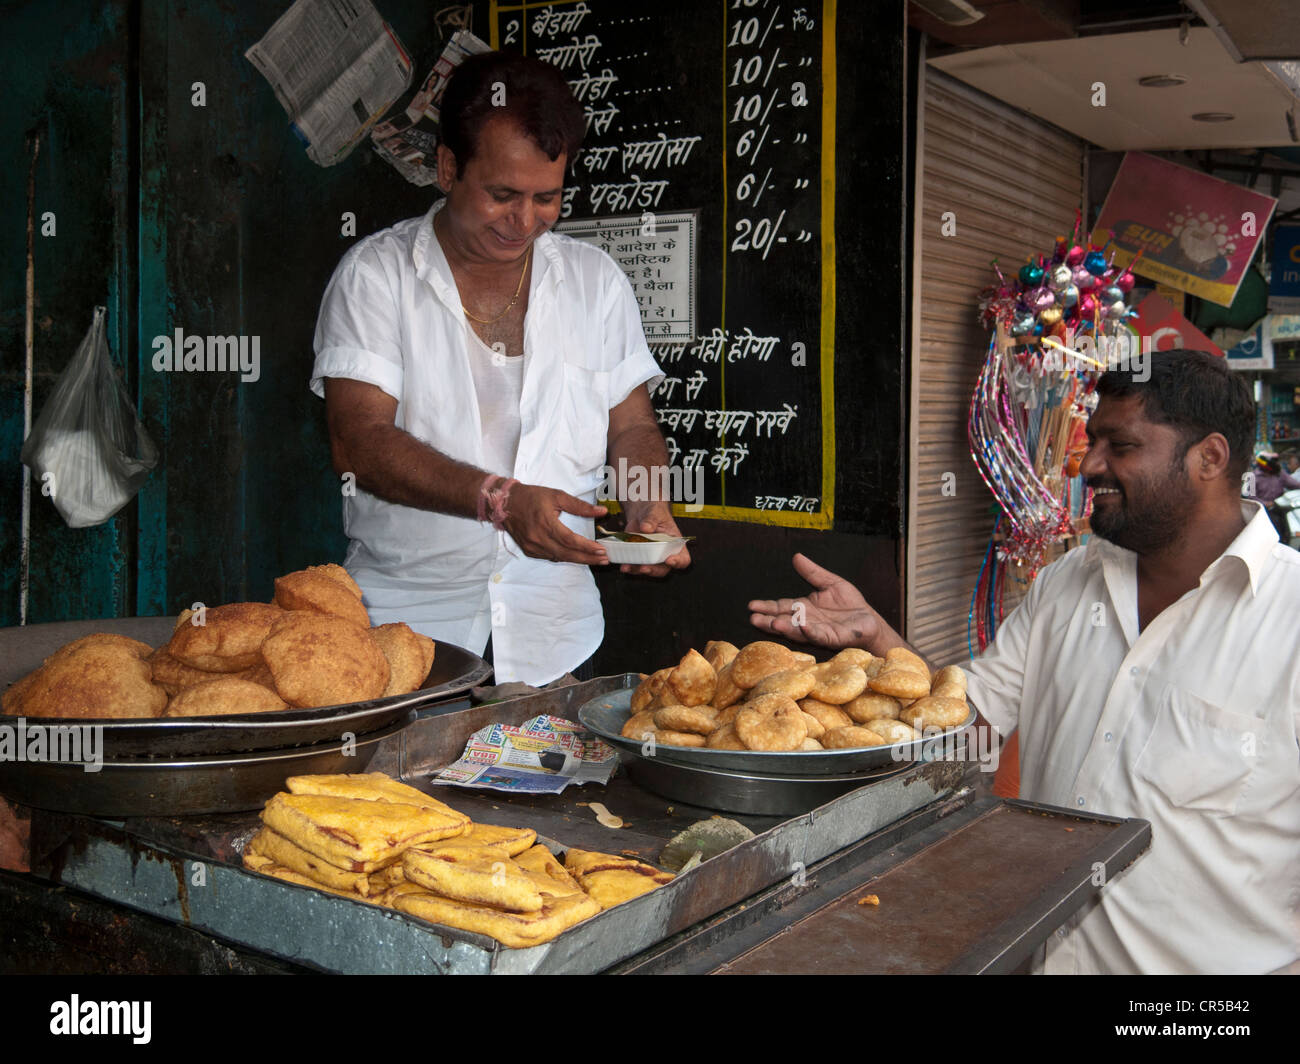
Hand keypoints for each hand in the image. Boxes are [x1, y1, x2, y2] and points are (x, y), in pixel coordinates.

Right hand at [502, 483, 608, 564]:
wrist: (505, 503)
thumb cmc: (531, 496)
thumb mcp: (557, 496)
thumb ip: (580, 506)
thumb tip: (601, 511)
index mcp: (545, 523)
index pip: (570, 540)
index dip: (587, 547)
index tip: (602, 550)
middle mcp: (538, 538)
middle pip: (567, 554)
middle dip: (587, 558)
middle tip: (604, 559)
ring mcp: (532, 547)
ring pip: (559, 557)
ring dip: (578, 559)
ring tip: (594, 558)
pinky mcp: (528, 550)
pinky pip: (550, 557)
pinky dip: (564, 557)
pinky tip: (575, 555)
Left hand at [620, 501, 690, 576]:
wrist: (642, 515)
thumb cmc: (655, 513)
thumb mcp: (655, 512)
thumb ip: (651, 519)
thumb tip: (646, 527)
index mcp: (675, 544)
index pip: (683, 559)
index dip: (678, 562)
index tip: (669, 560)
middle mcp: (665, 554)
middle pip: (663, 569)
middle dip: (654, 570)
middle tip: (644, 567)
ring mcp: (651, 557)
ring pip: (647, 569)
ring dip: (637, 571)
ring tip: (628, 567)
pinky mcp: (639, 557)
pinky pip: (635, 566)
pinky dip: (629, 566)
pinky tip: (623, 565)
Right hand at [747, 552, 883, 649]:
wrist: (869, 620)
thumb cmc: (850, 605)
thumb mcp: (830, 583)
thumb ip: (813, 573)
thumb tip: (796, 556)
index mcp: (804, 609)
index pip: (781, 608)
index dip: (767, 607)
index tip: (751, 606)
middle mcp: (807, 622)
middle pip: (784, 621)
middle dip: (769, 621)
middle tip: (753, 619)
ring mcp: (818, 631)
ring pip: (798, 631)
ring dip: (786, 628)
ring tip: (773, 623)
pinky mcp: (832, 638)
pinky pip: (819, 635)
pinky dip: (810, 631)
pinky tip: (803, 624)